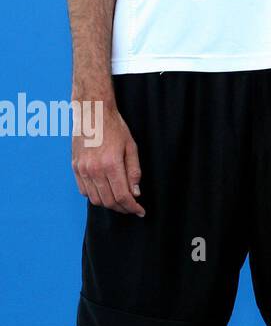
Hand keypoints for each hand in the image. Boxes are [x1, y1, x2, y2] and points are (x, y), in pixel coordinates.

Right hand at [73, 102, 144, 216]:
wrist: (92, 113)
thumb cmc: (115, 128)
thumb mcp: (131, 147)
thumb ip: (134, 171)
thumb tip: (136, 193)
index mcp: (111, 164)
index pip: (122, 195)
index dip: (132, 207)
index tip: (140, 211)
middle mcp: (94, 170)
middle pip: (109, 201)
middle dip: (123, 208)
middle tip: (132, 208)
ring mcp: (82, 170)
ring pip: (95, 199)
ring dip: (109, 204)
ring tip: (120, 202)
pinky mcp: (75, 168)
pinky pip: (84, 191)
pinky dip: (95, 196)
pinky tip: (105, 192)